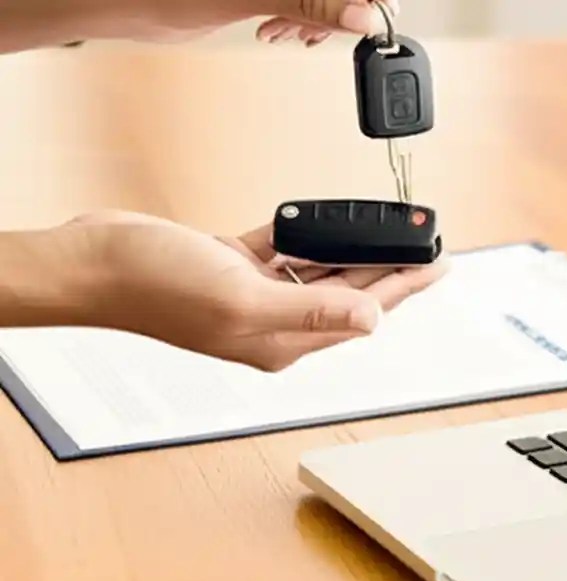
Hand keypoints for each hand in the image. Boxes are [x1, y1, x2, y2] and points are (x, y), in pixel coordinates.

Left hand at [46, 0, 398, 46]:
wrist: (126, 4)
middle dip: (344, 9)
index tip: (374, 21)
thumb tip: (365, 15)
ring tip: (298, 36)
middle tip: (333, 34)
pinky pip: (301, 2)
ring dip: (321, 19)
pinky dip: (299, 21)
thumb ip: (313, 4)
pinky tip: (281, 31)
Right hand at [64, 210, 446, 370]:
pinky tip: (321, 222)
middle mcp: (273, 320)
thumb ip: (311, 310)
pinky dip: (303, 234)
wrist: (93, 265)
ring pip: (320, 269)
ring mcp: (252, 293)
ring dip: (354, 248)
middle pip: (351, 289)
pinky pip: (281, 248)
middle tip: (427, 242)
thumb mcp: (242, 300)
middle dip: (392, 266)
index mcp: (283, 340)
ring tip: (389, 230)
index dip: (408, 284)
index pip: (364, 310)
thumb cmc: (154, 289)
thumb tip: (372, 320)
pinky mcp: (231, 265)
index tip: (442, 263)